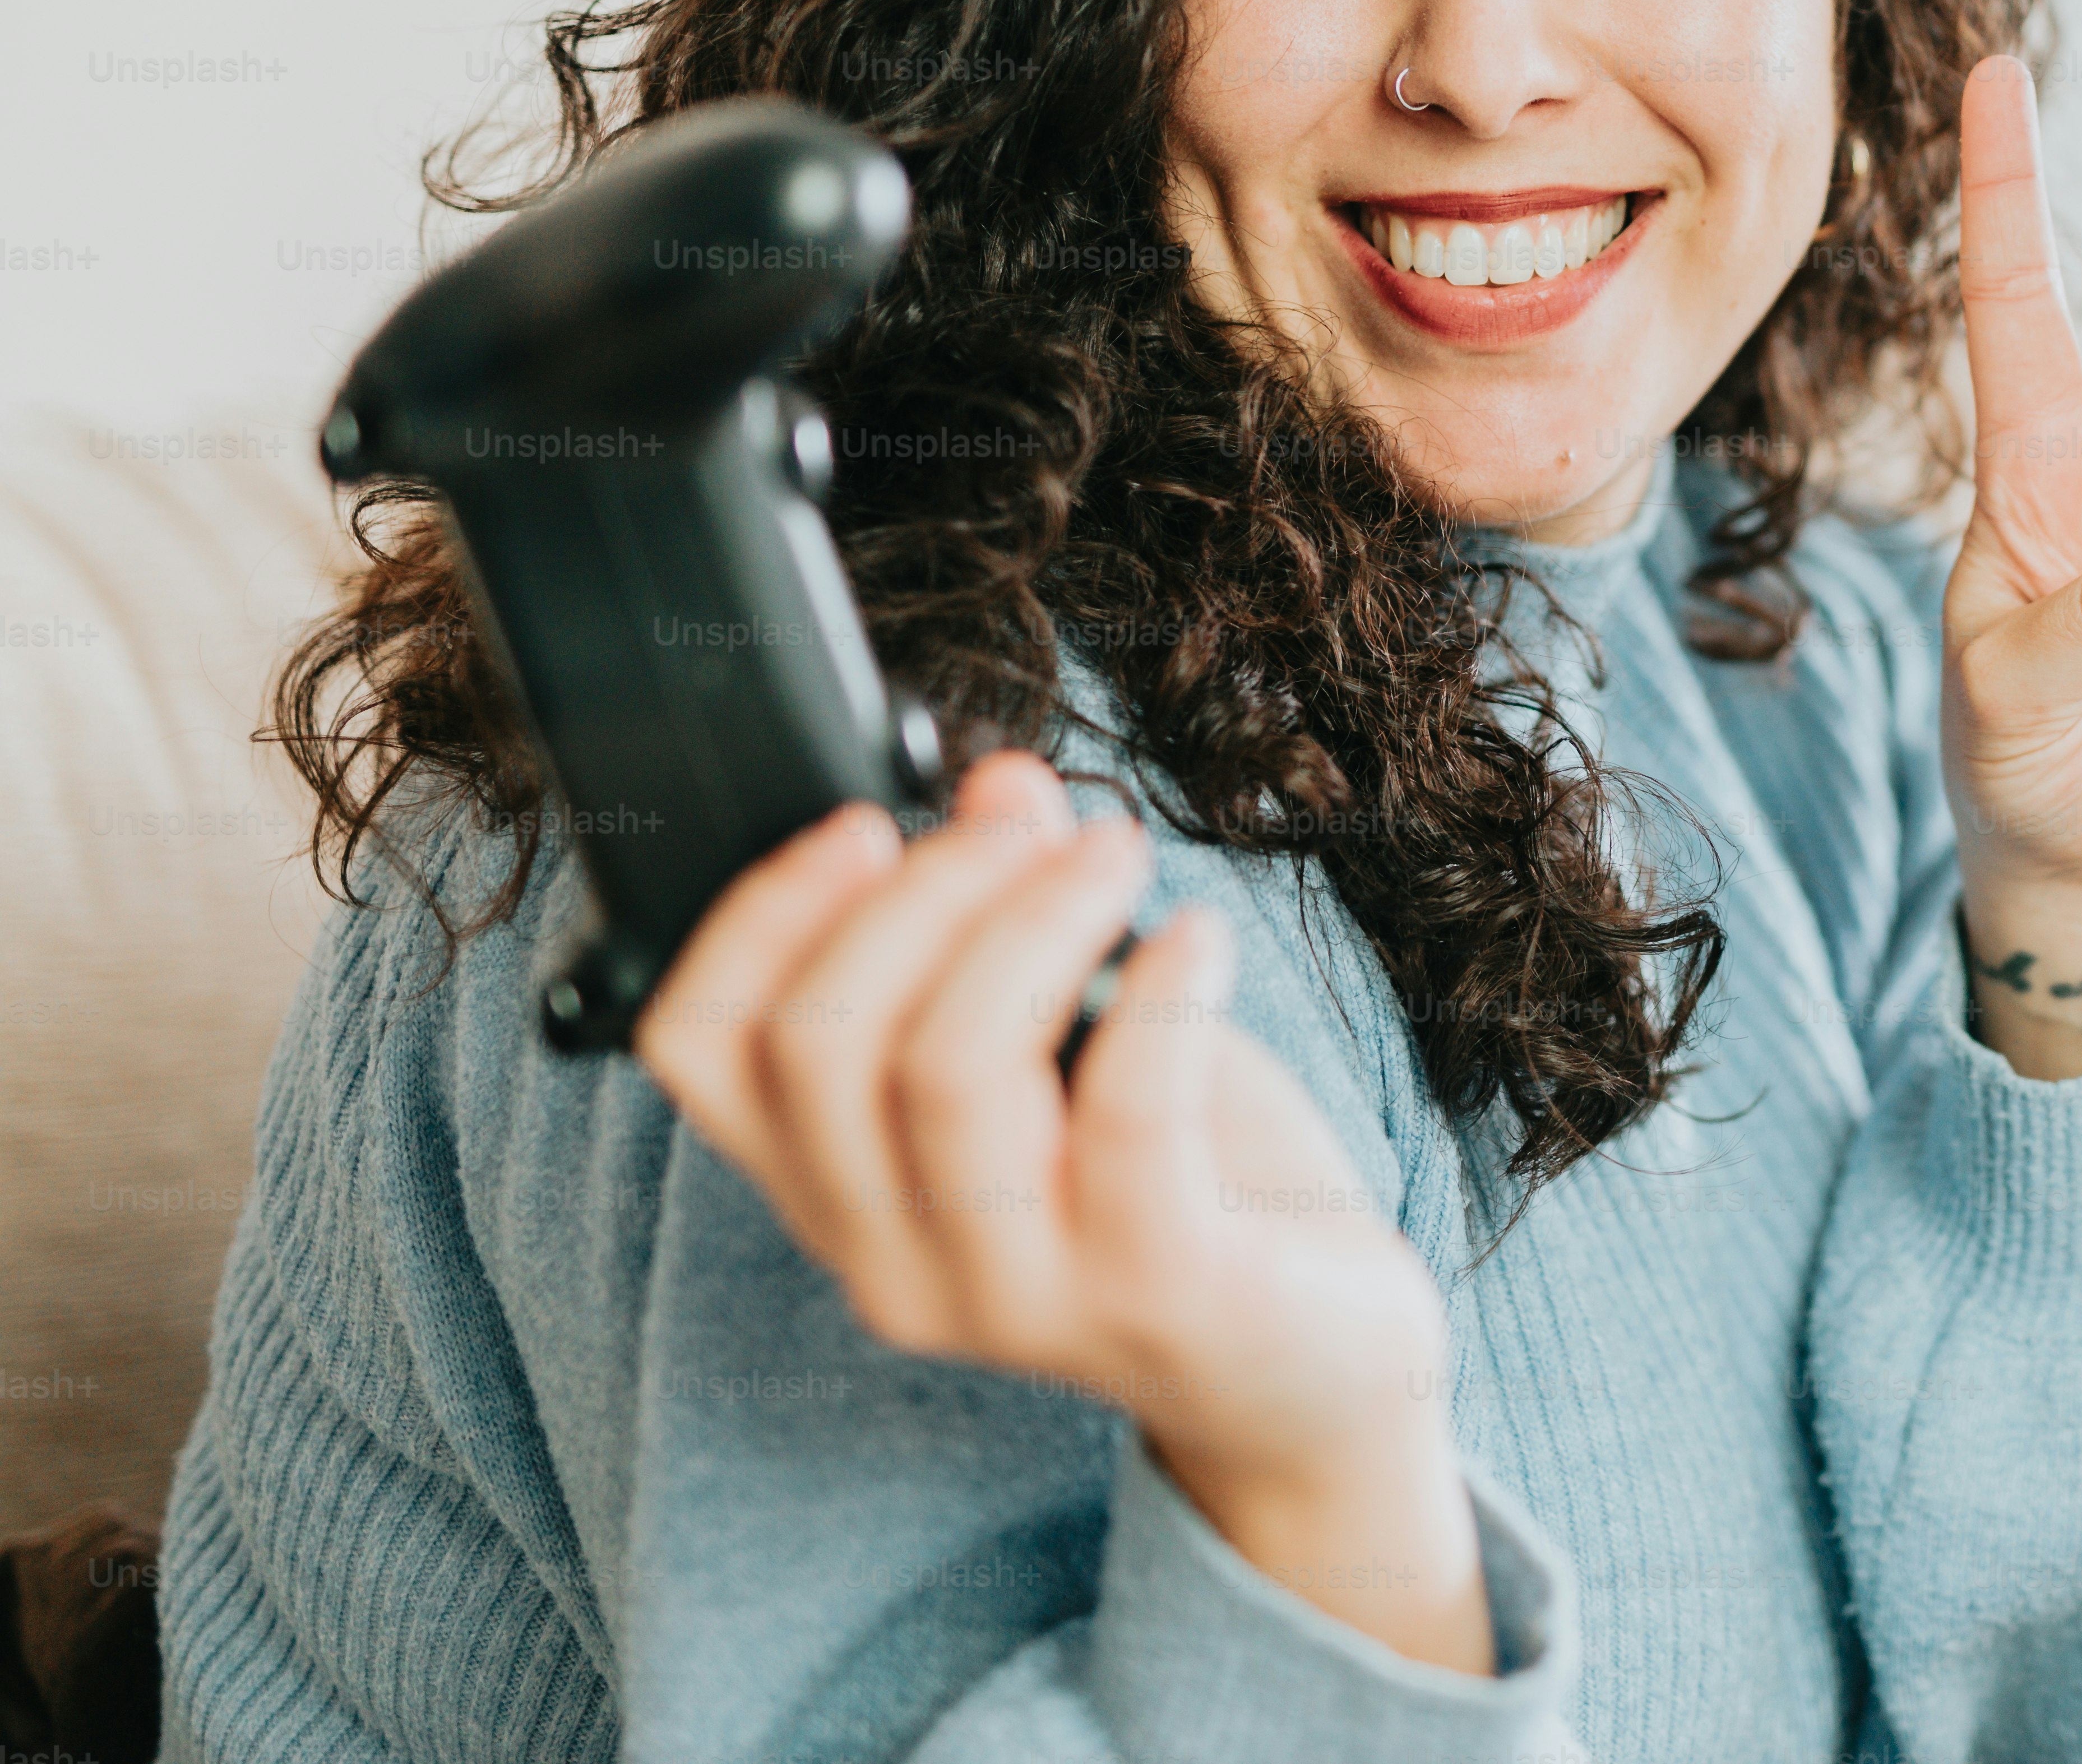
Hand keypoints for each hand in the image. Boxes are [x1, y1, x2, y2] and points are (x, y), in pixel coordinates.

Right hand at [636, 752, 1487, 1672]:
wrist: (1316, 1367)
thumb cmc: (1182, 1184)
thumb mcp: (1071, 1049)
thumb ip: (1009, 929)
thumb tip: (1001, 781)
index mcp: (838, 1193)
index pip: (698, 1047)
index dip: (762, 908)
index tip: (868, 822)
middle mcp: (890, 1263)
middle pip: (822, 1038)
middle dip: (928, 885)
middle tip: (1032, 821)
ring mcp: (1017, 1298)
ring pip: (949, 1067)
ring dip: (1036, 917)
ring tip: (1115, 857)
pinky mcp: (1157, 1294)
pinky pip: (1128, 1112)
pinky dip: (1163, 989)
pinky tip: (1201, 937)